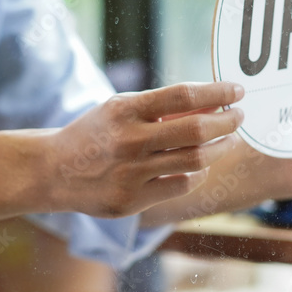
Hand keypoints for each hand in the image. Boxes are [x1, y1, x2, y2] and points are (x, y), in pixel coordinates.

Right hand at [45, 82, 244, 217]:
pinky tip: (202, 165)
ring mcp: (130, 173)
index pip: (183, 95)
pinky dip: (199, 173)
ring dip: (220, 147)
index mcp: (126, 109)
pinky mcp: (131, 201)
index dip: (217, 91)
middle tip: (239, 116)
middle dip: (227, 121)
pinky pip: (181, 185)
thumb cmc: (96, 133)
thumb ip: (159, 107)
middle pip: (196, 130)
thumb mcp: (119, 108)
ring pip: (194, 161)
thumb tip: (211, 101)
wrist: (53, 169)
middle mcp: (129, 140)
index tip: (237, 90)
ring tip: (229, 139)